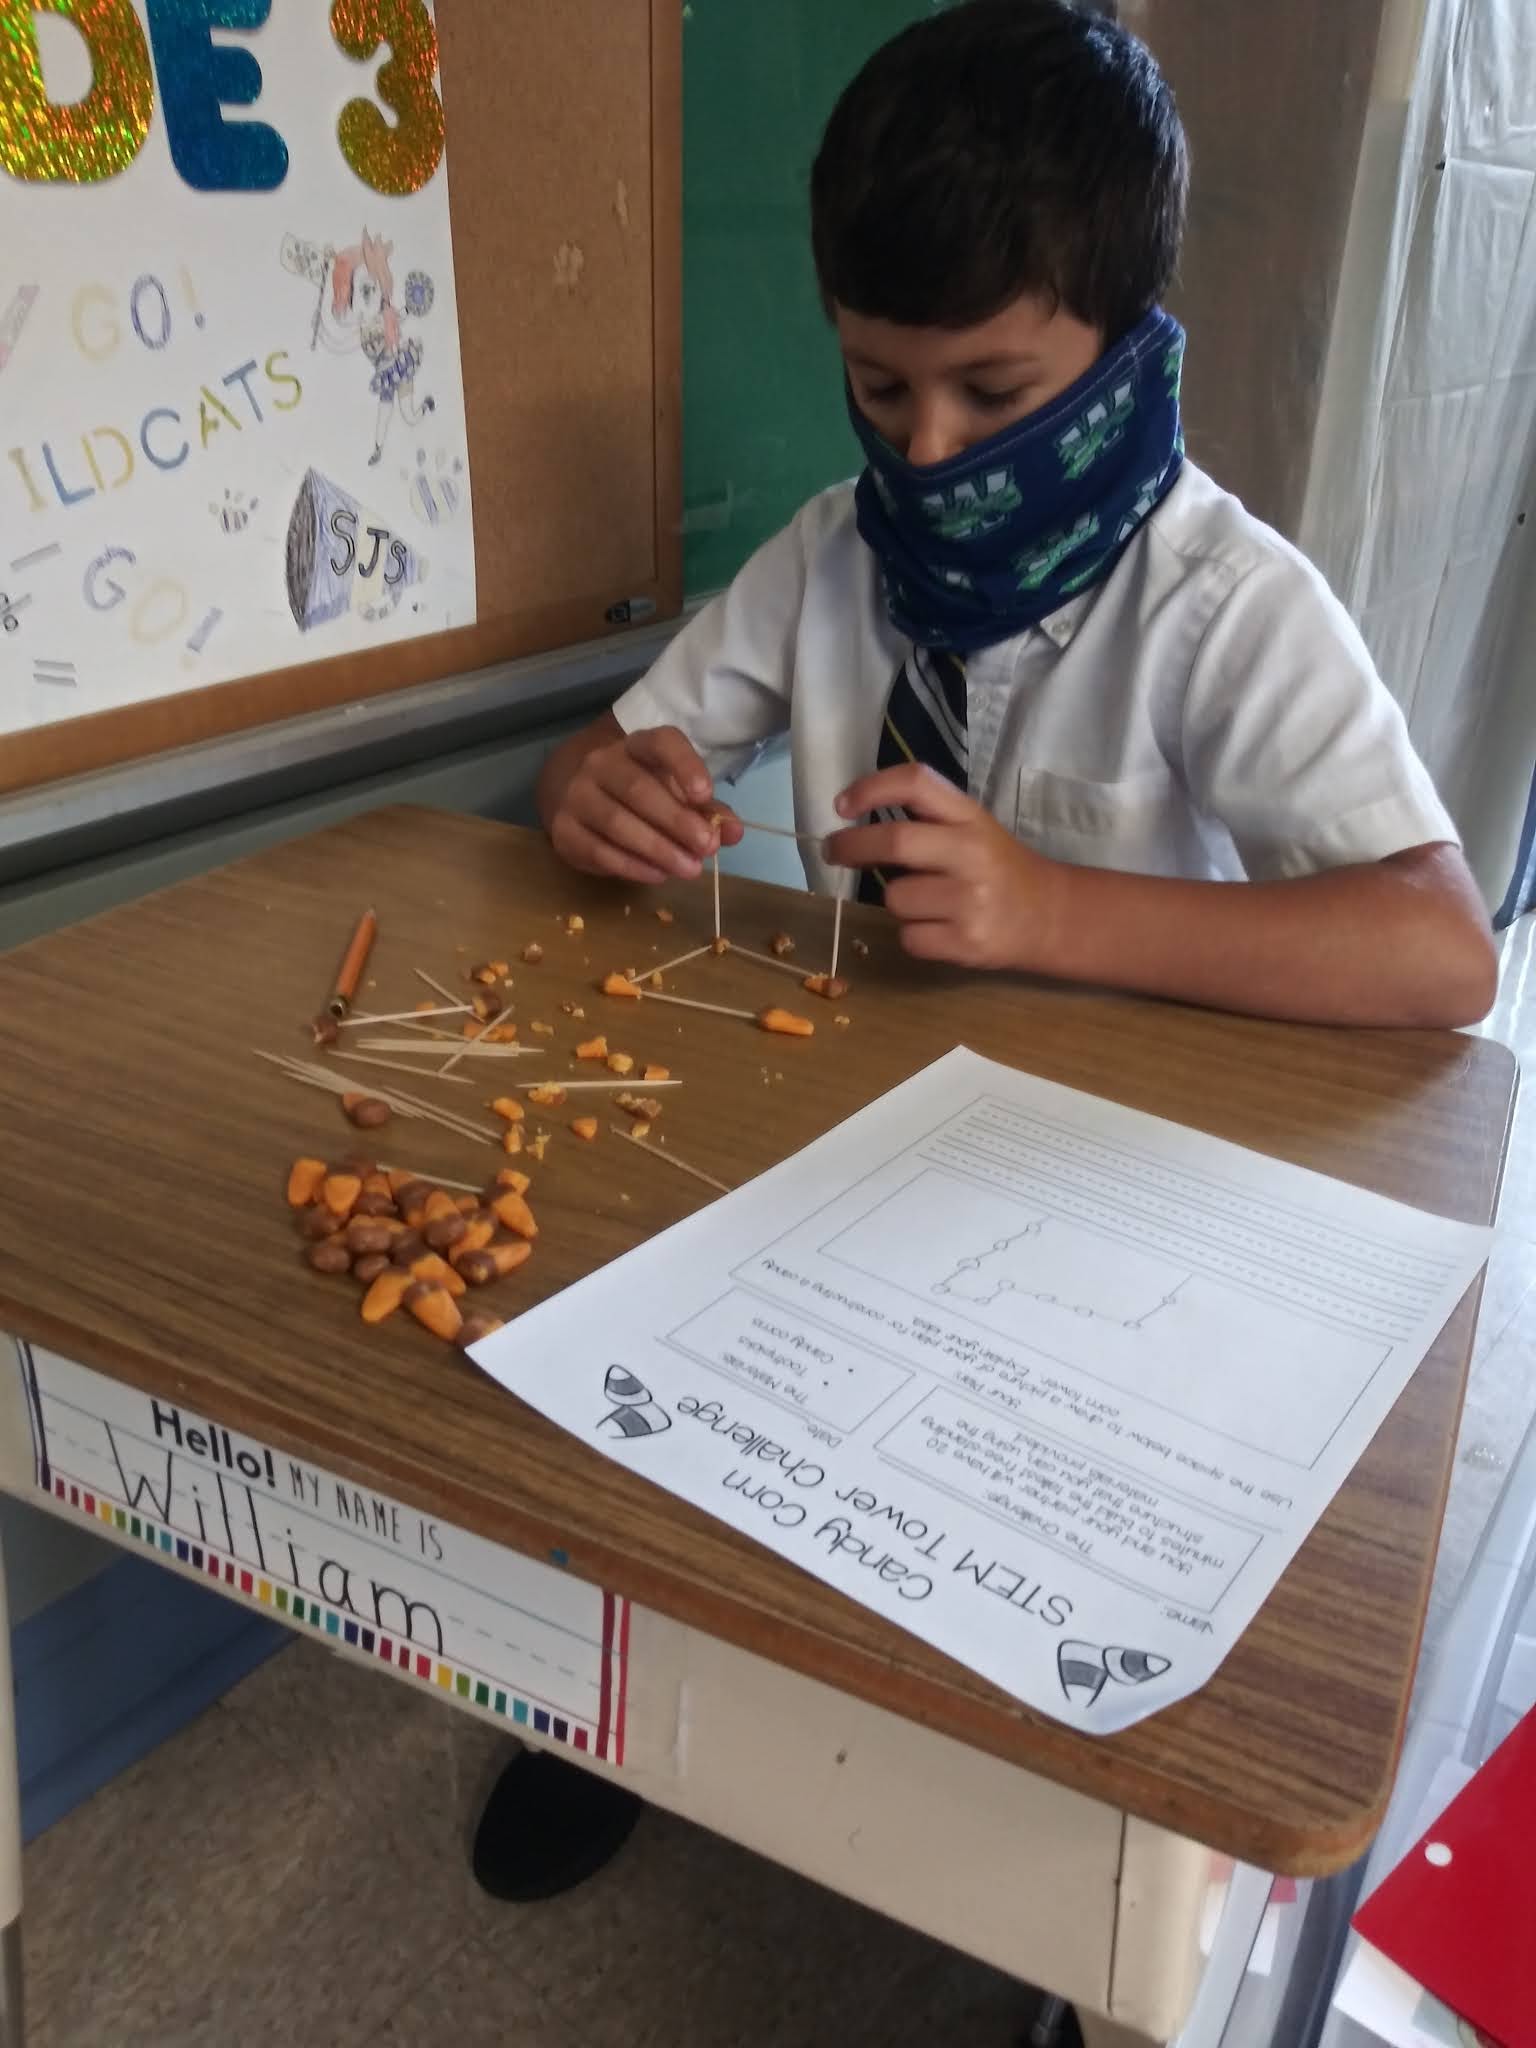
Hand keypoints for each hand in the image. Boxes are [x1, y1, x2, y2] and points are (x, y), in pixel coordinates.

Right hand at [546, 723, 742, 884]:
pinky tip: (657, 875)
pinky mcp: (563, 830)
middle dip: (676, 821)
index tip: (705, 793)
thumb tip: (735, 833)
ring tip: (689, 869)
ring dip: (657, 849)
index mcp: (636, 746)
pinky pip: (598, 850)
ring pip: (616, 822)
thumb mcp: (676, 792)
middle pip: (637, 789)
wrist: (578, 794)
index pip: (660, 743)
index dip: (683, 765)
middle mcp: (601, 764)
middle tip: (707, 847)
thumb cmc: (640, 793)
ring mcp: (577, 795)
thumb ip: (707, 811)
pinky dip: (631, 866)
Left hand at [826, 764, 1064, 970]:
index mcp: (970, 817)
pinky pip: (909, 937)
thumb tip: (854, 827)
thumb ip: (926, 820)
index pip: (916, 784)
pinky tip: (939, 929)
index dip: (872, 788)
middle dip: (851, 846)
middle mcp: (971, 853)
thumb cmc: (997, 868)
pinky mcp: (966, 942)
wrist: (1048, 916)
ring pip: (895, 898)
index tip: (841, 805)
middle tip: (833, 851)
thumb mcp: (972, 828)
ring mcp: (970, 900)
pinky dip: (913, 935)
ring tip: (926, 903)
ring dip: (896, 901)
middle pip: (895, 842)